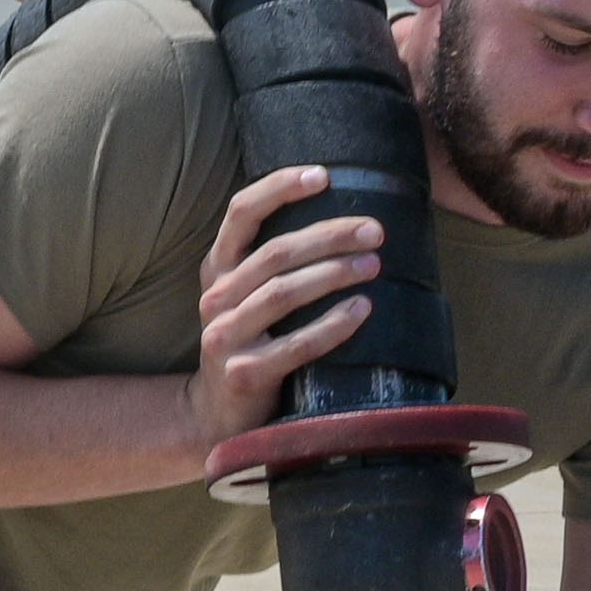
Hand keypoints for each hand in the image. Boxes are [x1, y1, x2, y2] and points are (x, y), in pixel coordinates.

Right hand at [192, 164, 377, 447]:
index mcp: (217, 269)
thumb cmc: (250, 343)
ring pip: (283, 293)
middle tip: (375, 231)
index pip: (242, 213)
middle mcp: (215, 298)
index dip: (280, 188)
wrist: (217, 415)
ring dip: (334, 274)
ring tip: (374, 264)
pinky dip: (333, 325)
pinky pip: (295, 345)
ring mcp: (224, 337)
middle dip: (329, 236)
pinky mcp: (243, 375)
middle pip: (275, 252)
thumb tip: (344, 221)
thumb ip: (272, 263)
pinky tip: (362, 309)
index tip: (324, 175)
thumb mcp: (246, 298)